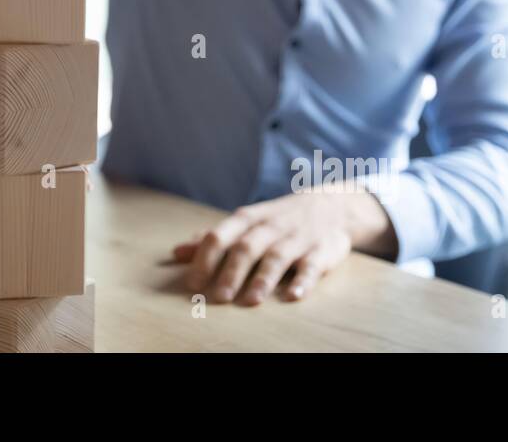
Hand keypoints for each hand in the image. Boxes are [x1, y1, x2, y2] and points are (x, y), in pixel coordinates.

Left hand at [175, 189, 391, 304]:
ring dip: (263, 278)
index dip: (204, 259)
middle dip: (232, 272)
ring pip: (277, 257)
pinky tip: (294, 296)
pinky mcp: (321, 251)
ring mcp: (296, 238)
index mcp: (246, 220)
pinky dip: (303, 280)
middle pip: (246, 247)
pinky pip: (312, 265)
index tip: (191, 283)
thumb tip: (177, 253)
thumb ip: (214, 239)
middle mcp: (269, 227)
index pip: (220, 236)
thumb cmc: (276, 219)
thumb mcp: (245, 222)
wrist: (330, 204)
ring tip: (251, 301)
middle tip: (219, 297)